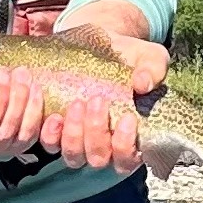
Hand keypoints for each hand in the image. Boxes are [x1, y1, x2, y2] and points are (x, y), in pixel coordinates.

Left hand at [38, 3, 170, 175]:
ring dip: (73, 134)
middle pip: (98, 158)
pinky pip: (48, 142)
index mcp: (131, 136)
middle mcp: (104, 144)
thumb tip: (143, 84)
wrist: (102, 41)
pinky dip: (47, 129)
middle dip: (96, 132)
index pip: (128, 160)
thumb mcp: (150, 56)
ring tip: (76, 104)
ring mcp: (78, 139)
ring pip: (73, 155)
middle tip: (97, 100)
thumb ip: (154, 68)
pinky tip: (50, 109)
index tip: (126, 118)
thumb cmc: (130, 56)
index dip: (125, 146)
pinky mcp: (56, 128)